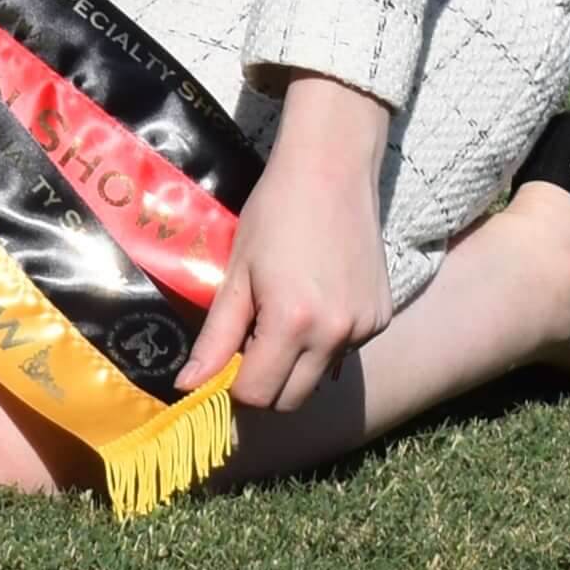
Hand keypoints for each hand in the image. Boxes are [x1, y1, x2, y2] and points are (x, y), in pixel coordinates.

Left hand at [176, 74, 394, 412]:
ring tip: (285, 315)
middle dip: (265, 384)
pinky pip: (344, 353)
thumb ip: (215, 337)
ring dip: (297, 365)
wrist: (332, 169)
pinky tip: (316, 302)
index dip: (234, 386)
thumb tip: (187, 387)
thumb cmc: (275, 213)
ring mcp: (364, 328)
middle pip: (291, 400)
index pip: (257, 396)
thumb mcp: (237, 273)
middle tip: (252, 342)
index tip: (227, 360)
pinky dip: (325, 344)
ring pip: (320, 378)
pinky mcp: (381, 318)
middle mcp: (334, 334)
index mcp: (292, 322)